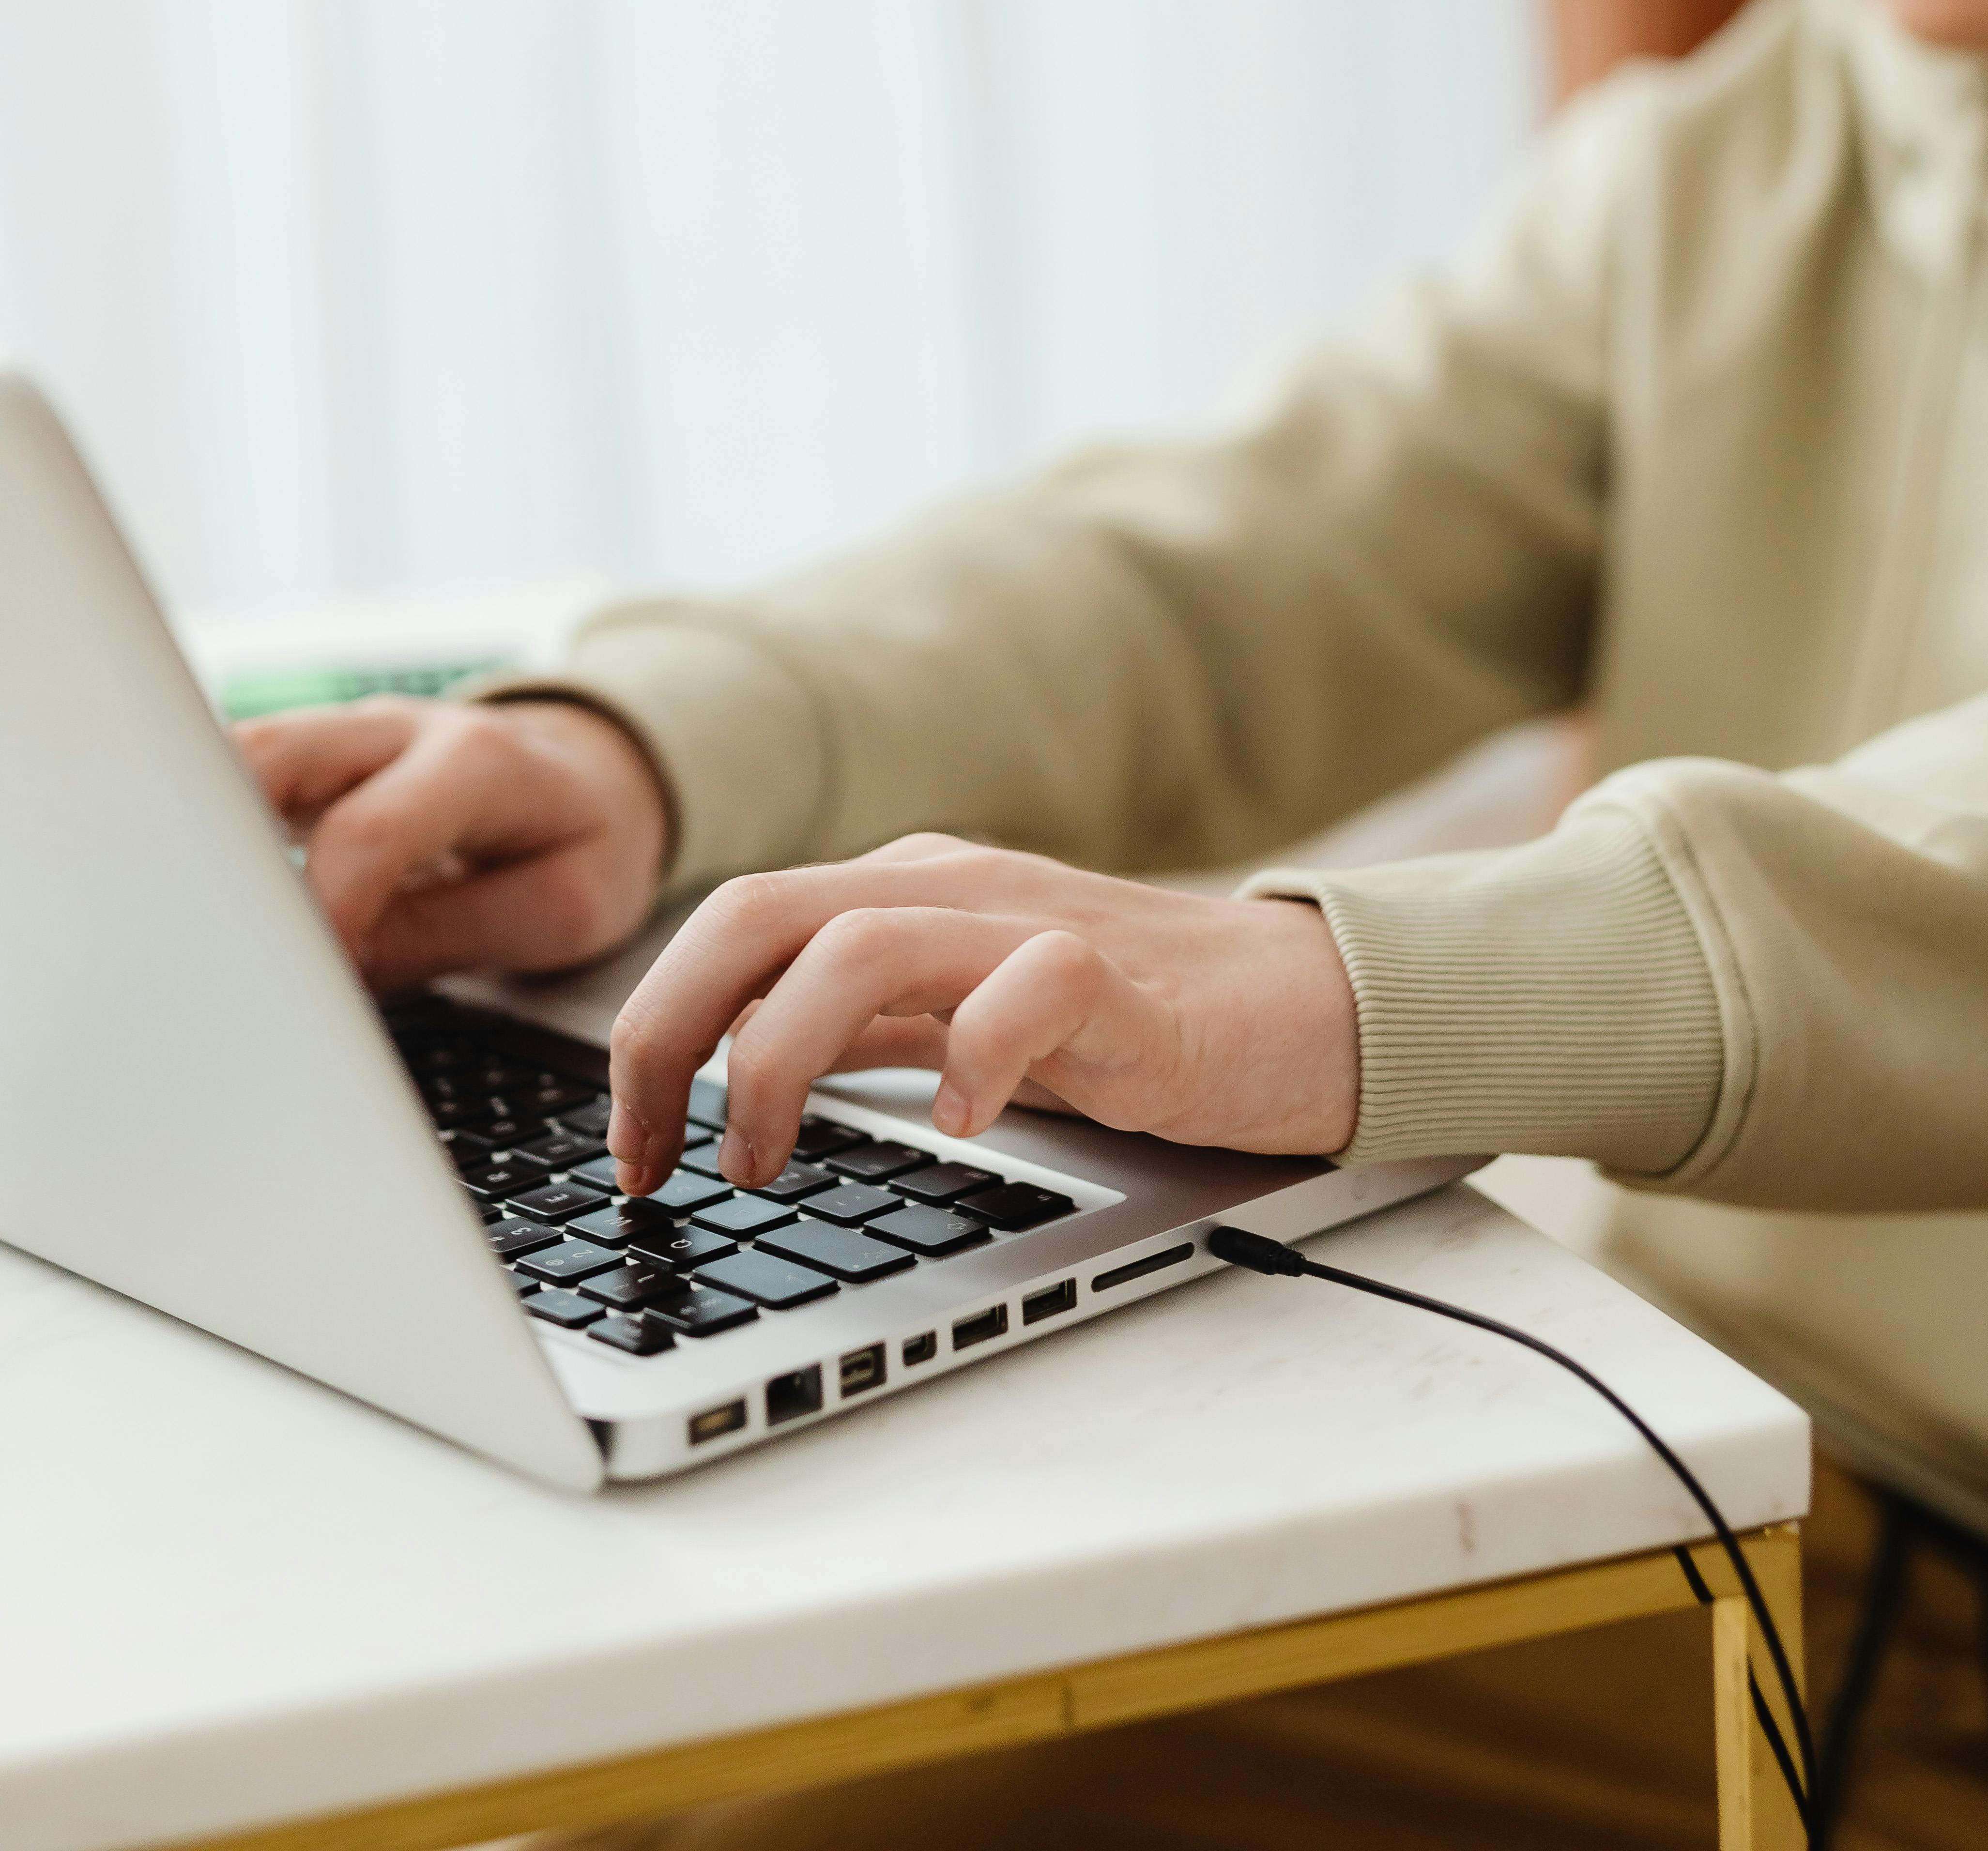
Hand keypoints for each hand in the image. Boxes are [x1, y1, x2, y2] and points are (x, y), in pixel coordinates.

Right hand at [234, 695, 671, 988]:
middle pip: (271, 756)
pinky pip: (239, 776)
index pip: (372, 829)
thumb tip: (329, 970)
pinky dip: (208, 827)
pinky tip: (194, 892)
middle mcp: (398, 729)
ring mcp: (346, 735)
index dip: (323, 909)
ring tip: (181, 918)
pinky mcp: (313, 758)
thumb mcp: (558, 908)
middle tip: (206, 938)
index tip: (299, 979)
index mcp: (480, 762)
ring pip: (237, 754)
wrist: (598, 775)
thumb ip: (442, 934)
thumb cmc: (581, 844)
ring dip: (198, 828)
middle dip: (222, 843)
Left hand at [606, 833, 1359, 1194]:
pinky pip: (1031, 989)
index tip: (628, 1150)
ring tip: (764, 1158)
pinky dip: (974, 1056)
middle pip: (760, 914)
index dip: (652, 1031)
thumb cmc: (1121, 1021)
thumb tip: (717, 1083)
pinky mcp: (1123, 984)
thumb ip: (854, 1029)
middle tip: (660, 1157)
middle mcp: (950, 890)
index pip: (730, 927)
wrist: (1297, 1006)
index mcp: (898, 895)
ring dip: (781, 1053)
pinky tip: (957, 1124)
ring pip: (862, 940)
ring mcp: (1034, 925)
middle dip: (675, 1032)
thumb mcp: (953, 1017)